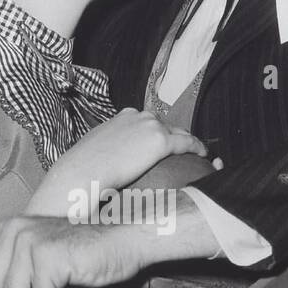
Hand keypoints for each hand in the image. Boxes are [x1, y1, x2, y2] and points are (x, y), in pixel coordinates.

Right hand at [26, 108, 213, 216]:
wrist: (83, 171)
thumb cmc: (85, 168)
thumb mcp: (95, 150)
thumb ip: (108, 150)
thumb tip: (106, 163)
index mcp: (124, 116)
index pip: (150, 122)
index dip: (160, 133)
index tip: (166, 144)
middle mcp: (139, 116)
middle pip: (167, 125)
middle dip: (177, 136)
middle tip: (186, 150)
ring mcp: (151, 126)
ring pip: (179, 132)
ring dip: (189, 142)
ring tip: (198, 153)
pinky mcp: (160, 141)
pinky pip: (187, 143)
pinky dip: (198, 148)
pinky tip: (204, 155)